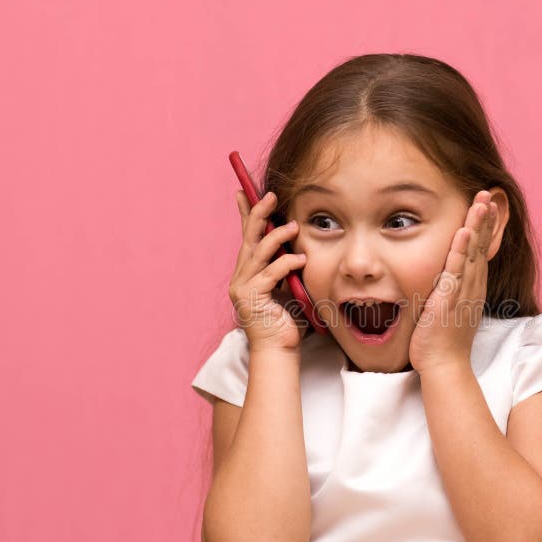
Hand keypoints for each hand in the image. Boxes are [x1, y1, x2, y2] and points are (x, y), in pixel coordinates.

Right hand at [229, 189, 308, 351]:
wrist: (279, 351)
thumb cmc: (285, 321)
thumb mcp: (286, 287)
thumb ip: (284, 268)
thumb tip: (295, 245)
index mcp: (248, 273)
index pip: (246, 237)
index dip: (245, 213)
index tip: (244, 191)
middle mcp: (241, 277)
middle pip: (248, 238)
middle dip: (258, 213)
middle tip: (271, 196)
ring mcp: (243, 287)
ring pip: (259, 252)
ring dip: (276, 236)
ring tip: (293, 227)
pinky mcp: (252, 298)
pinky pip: (271, 273)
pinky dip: (286, 263)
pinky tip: (300, 259)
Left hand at [409, 190, 496, 373]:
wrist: (444, 364)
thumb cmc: (444, 342)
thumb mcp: (451, 309)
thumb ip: (451, 291)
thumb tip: (447, 281)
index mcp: (472, 287)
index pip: (480, 250)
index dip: (484, 226)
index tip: (486, 204)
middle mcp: (472, 285)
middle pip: (482, 244)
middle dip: (485, 217)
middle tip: (488, 192)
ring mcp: (463, 290)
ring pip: (472, 251)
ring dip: (477, 225)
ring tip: (482, 201)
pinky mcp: (450, 298)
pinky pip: (456, 269)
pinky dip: (461, 249)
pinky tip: (464, 231)